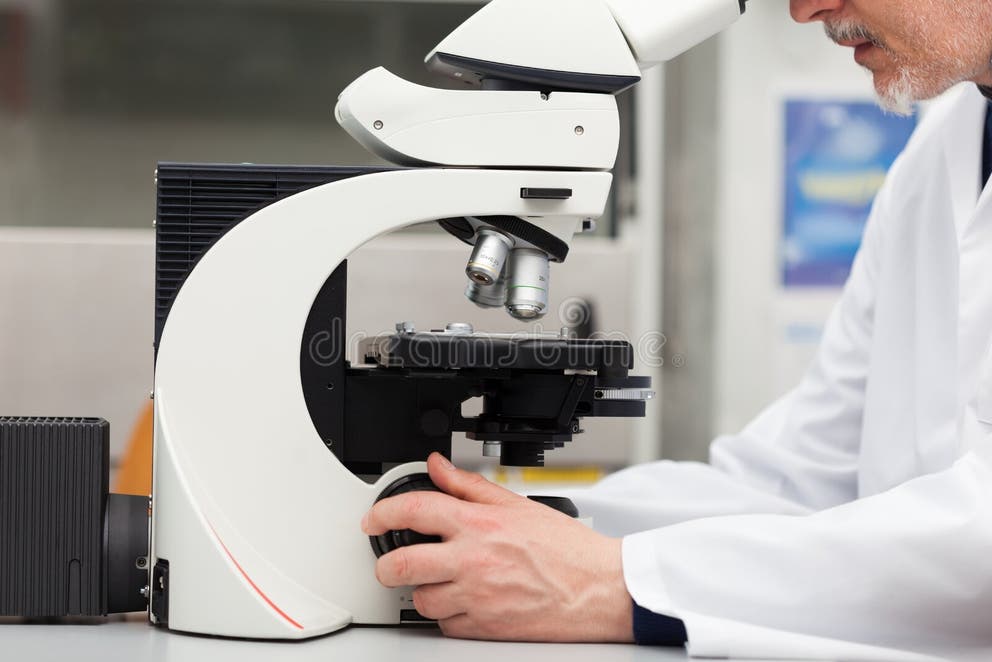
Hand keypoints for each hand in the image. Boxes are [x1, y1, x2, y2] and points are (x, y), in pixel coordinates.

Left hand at [361, 452, 633, 641]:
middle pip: (402, 563)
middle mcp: (473, 560)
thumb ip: (469, 485)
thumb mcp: (516, 504)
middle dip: (386, 564)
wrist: (597, 590)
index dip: (383, 512)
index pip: (415, 510)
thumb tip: (437, 466)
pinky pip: (445, 625)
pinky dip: (448, 615)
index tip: (373, 519)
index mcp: (479, 524)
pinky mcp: (484, 628)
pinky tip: (464, 601)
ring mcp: (476, 598)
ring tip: (440, 581)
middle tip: (389, 563)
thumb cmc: (565, 549)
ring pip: (420, 600)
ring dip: (422, 591)